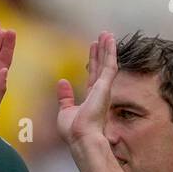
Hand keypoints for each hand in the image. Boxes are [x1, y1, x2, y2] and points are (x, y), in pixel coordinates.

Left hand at [57, 31, 116, 147]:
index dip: (93, 61)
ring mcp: (104, 89)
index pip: (92, 75)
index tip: (93, 48)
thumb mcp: (65, 111)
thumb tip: (62, 81)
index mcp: (91, 98)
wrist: (81, 137)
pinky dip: (110, 52)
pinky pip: (110, 65)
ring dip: (107, 48)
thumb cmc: (73, 131)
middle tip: (102, 37)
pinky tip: (110, 40)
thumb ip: (65, 97)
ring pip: (107, 64)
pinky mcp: (105, 86)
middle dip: (101, 52)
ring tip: (107, 34)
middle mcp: (99, 92)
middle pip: (101, 67)